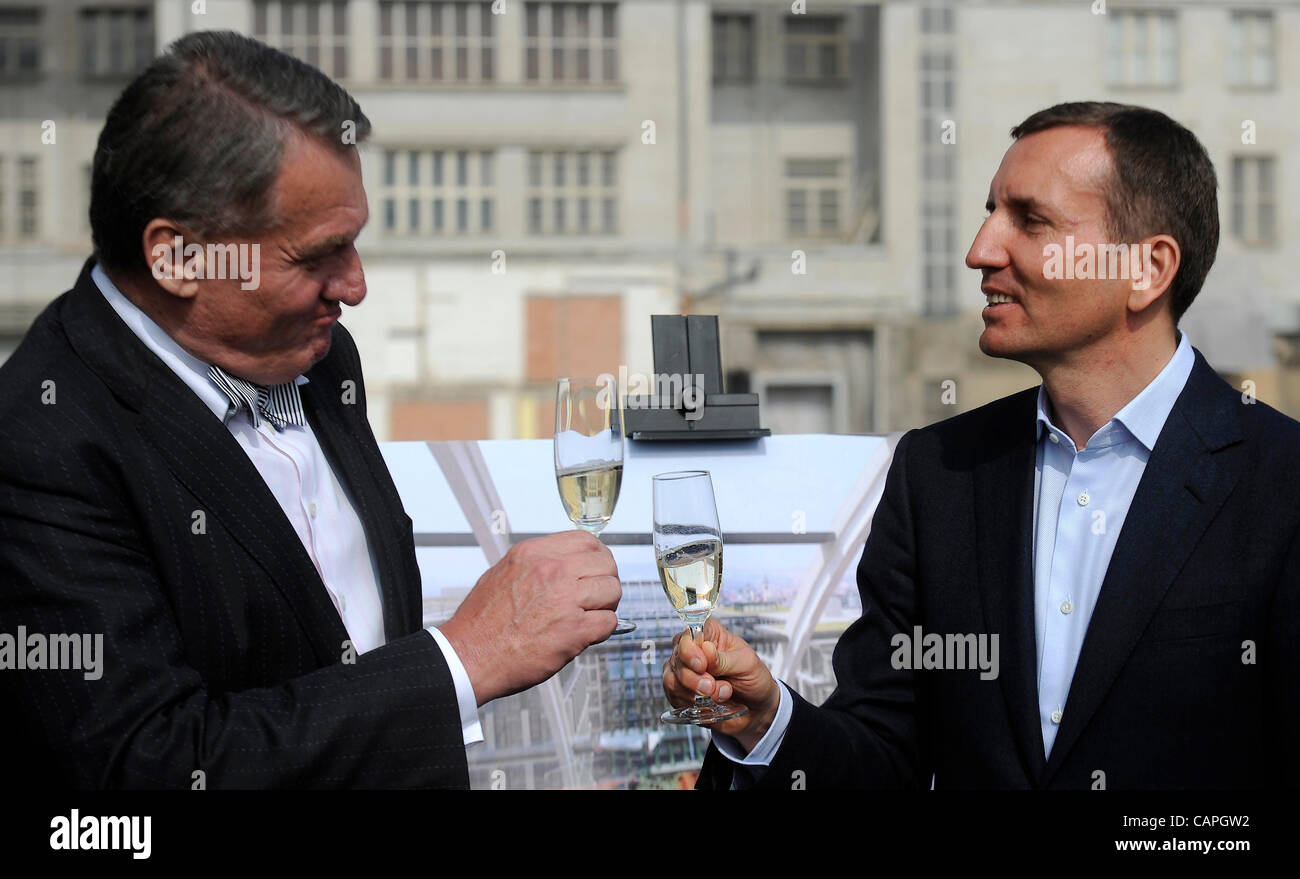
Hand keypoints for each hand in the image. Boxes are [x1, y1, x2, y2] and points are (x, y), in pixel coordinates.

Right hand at [441, 530, 619, 705]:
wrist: (470, 655)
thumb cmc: (482, 622)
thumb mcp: (504, 572)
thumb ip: (536, 565)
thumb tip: (565, 565)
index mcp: (535, 554)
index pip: (587, 541)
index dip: (597, 556)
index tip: (595, 569)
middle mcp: (553, 571)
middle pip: (606, 564)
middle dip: (605, 580)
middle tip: (597, 596)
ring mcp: (566, 600)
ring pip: (612, 591)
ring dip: (606, 605)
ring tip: (591, 616)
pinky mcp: (574, 630)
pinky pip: (609, 622)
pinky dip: (603, 629)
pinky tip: (587, 633)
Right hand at [662, 618, 780, 751]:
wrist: (756, 708)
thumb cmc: (753, 679)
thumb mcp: (747, 664)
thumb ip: (725, 659)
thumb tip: (706, 649)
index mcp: (711, 634)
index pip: (690, 633)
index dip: (690, 649)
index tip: (701, 665)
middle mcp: (694, 649)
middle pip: (677, 657)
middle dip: (694, 677)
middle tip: (712, 687)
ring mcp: (684, 669)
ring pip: (671, 678)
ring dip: (693, 691)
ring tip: (717, 695)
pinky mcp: (680, 690)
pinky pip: (672, 695)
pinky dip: (688, 702)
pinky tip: (705, 703)